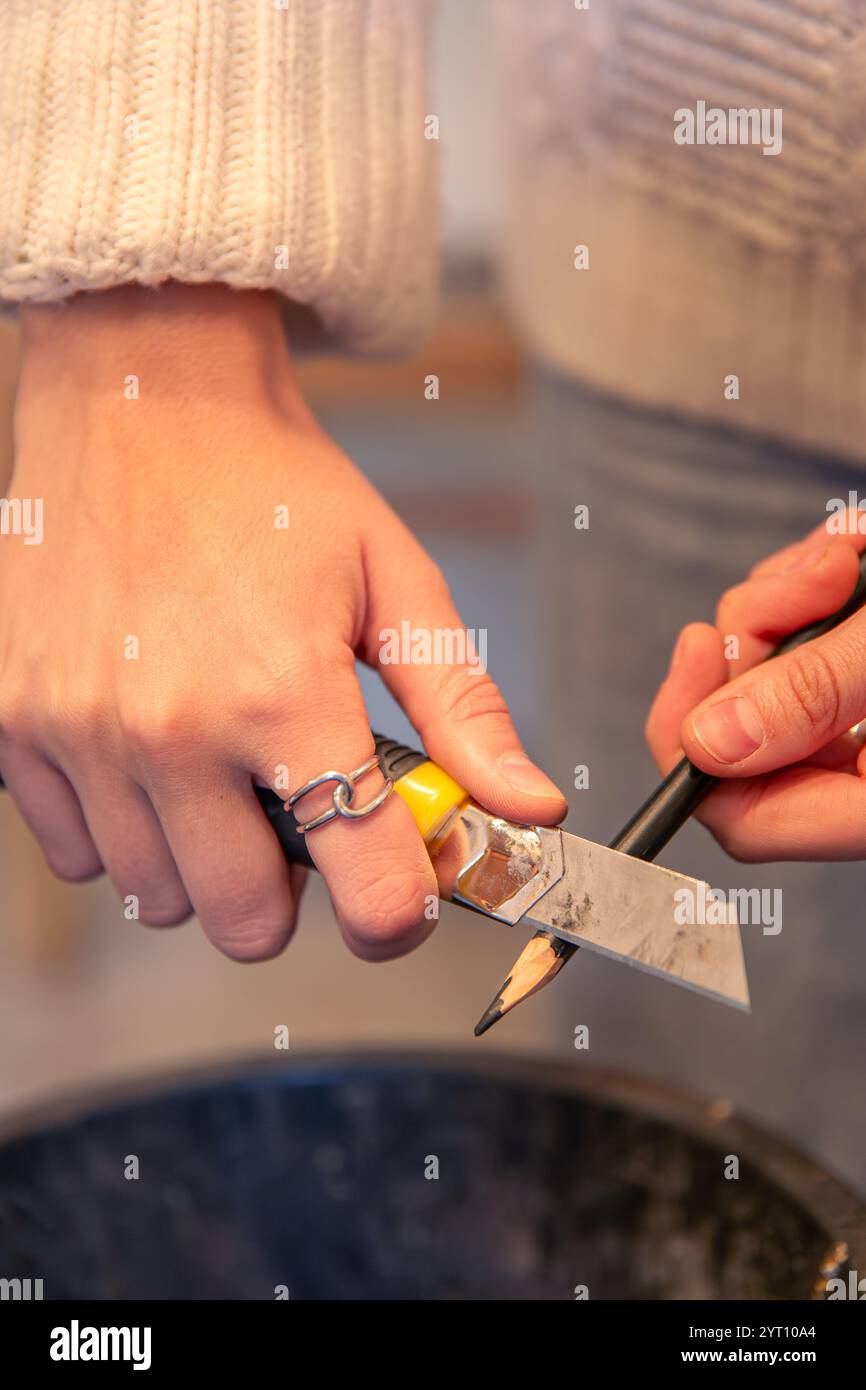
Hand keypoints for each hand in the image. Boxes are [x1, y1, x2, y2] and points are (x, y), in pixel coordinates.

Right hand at [1, 283, 565, 960]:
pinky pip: (73, 853)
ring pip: (156, 898)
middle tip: (300, 816)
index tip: (396, 899)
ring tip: (221, 771)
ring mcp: (79, 731)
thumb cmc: (274, 486)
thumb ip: (463, 713)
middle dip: (290, 896)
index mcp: (284, 694)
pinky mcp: (14, 722)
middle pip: (245, 923)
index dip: (397, 916)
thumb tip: (528, 811)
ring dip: (202, 862)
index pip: (364, 889)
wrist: (141, 397)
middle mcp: (170, 729)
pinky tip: (151, 759)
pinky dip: (121, 832)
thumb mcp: (394, 585)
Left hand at [646, 519, 865, 860]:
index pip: (747, 822)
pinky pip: (799, 645)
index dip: (695, 740)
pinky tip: (848, 555)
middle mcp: (861, 780)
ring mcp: (860, 731)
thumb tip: (711, 743)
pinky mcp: (855, 680)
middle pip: (744, 741)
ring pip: (766, 680)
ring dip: (786, 601)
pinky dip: (809, 591)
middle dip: (753, 644)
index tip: (698, 649)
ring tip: (846, 558)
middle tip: (810, 581)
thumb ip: (815, 694)